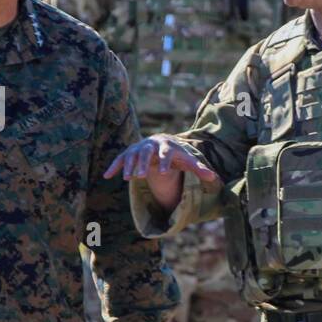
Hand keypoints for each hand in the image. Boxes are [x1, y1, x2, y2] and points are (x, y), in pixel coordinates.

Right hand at [103, 135, 218, 211]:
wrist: (161, 142)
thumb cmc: (176, 154)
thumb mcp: (187, 160)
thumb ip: (199, 169)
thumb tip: (215, 178)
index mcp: (166, 146)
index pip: (165, 154)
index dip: (164, 163)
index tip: (164, 173)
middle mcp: (151, 145)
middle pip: (146, 154)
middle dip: (143, 164)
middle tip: (141, 176)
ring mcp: (138, 148)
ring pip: (132, 156)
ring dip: (128, 166)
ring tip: (127, 179)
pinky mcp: (129, 152)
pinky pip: (120, 159)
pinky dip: (114, 166)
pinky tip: (106, 176)